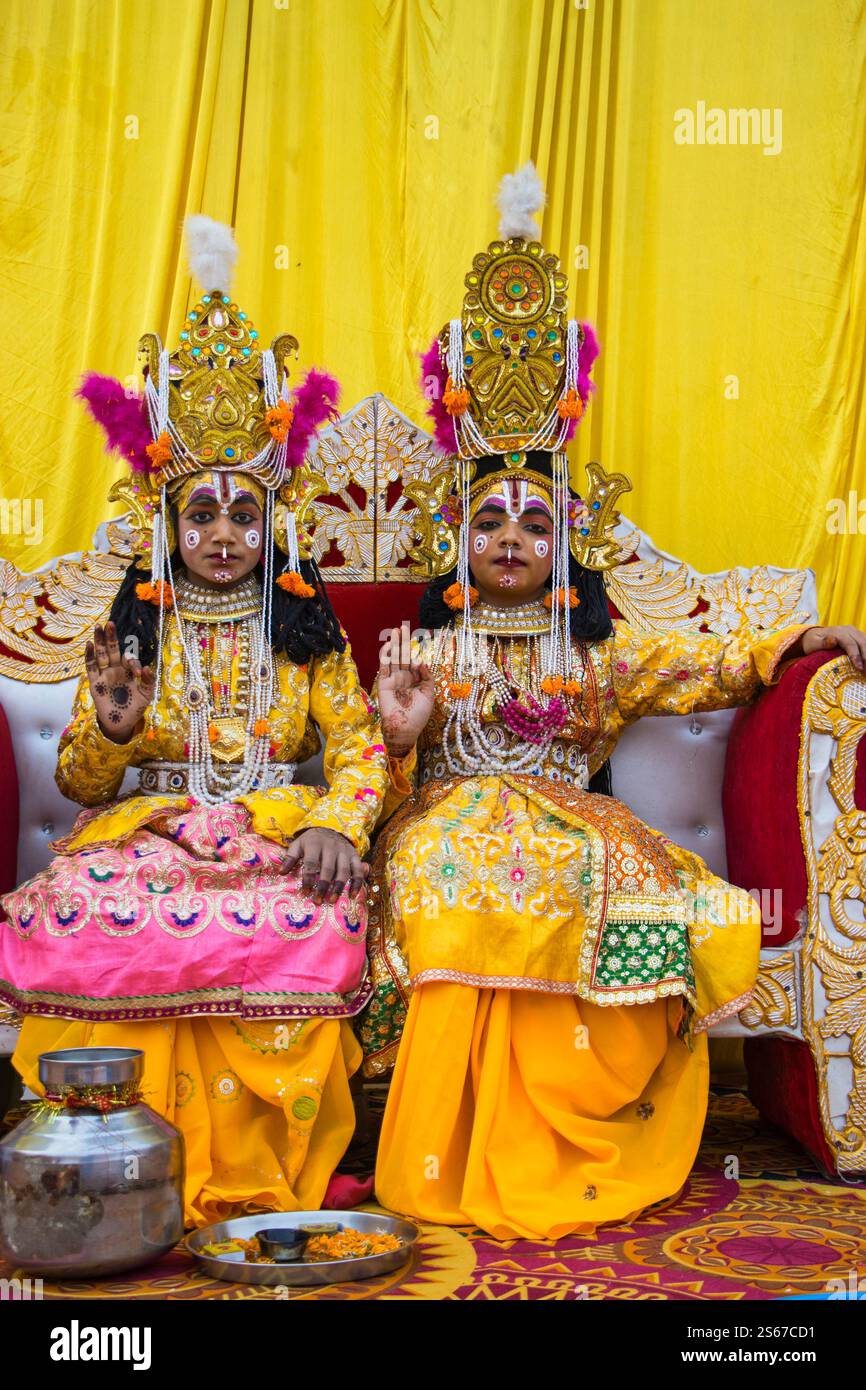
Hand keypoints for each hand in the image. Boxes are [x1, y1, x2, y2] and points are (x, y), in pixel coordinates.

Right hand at [85, 621, 154, 742]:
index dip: (132, 660)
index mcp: (129, 670)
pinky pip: (91, 667)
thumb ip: (148, 680)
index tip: (137, 671)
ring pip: (101, 655)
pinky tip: (89, 645)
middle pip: (112, 650)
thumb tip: (146, 666)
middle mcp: (116, 669)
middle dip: (111, 637)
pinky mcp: (95, 683)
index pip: (129, 658)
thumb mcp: (147, 694)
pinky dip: (89, 656)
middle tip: (110, 623)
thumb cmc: (135, 708)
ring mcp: (105, 675)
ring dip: (99, 642)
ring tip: (98, 627)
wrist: (122, 723)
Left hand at [282, 828, 369, 902]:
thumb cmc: (311, 841)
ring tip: (332, 900)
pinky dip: (357, 882)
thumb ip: (290, 858)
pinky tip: (353, 895)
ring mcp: (344, 851)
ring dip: (339, 887)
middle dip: (323, 886)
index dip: (308, 878)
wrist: (331, 827)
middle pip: (328, 869)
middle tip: (318, 901)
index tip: (305, 892)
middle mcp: (331, 847)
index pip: (311, 863)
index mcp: (315, 844)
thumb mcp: (298, 844)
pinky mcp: (354, 855)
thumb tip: (281, 873)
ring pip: (344, 871)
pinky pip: (358, 870)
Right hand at [378, 620, 435, 755]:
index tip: (416, 637)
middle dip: (403, 642)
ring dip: (394, 644)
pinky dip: (386, 656)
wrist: (406, 729)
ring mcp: (392, 680)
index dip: (413, 650)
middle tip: (403, 626)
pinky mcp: (384, 684)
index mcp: (414, 680)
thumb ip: (427, 677)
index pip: (412, 661)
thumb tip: (422, 661)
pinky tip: (389, 645)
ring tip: (395, 631)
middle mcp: (403, 678)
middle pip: (402, 656)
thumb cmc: (419, 715)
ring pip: (393, 658)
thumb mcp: (429, 694)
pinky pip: (384, 668)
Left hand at [801, 625, 865, 671]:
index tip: (859, 668)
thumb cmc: (813, 642)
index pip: (850, 643)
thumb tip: (833, 641)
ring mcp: (855, 632)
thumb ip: (822, 643)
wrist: (815, 636)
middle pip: (862, 642)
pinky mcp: (859, 636)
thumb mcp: (813, 643)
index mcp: (838, 631)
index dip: (855, 655)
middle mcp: (849, 630)